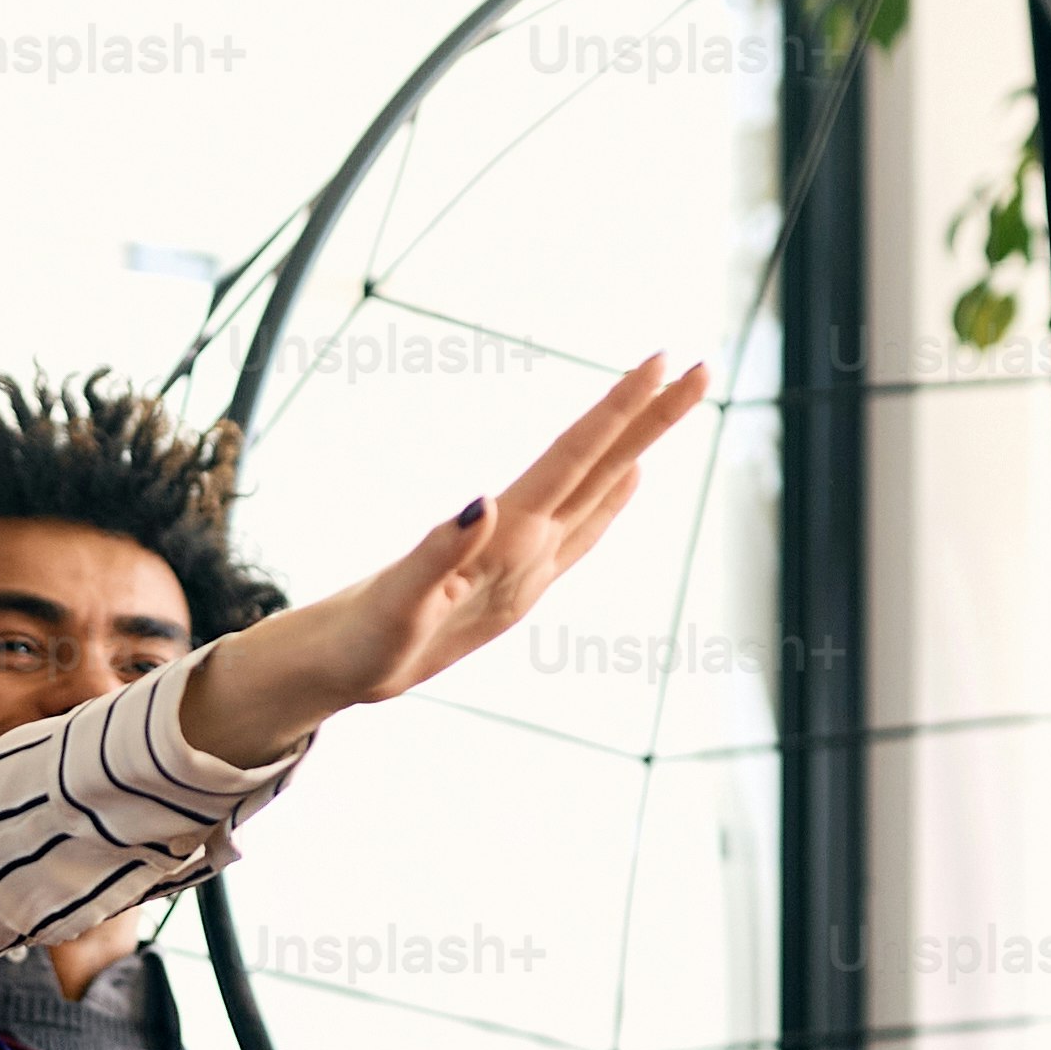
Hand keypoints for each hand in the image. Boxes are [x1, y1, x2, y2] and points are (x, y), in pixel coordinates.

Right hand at [173, 354, 706, 765]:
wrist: (347, 686)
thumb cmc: (363, 649)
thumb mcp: (393, 607)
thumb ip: (437, 555)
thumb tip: (483, 501)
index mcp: (507, 552)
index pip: (573, 465)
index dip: (617, 411)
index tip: (658, 363)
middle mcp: (533, 557)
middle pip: (606, 472)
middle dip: (654, 418)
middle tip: (703, 366)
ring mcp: (532, 571)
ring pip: (599, 492)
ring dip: (640, 444)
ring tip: (675, 400)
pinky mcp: (517, 580)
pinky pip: (581, 523)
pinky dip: (611, 490)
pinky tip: (629, 471)